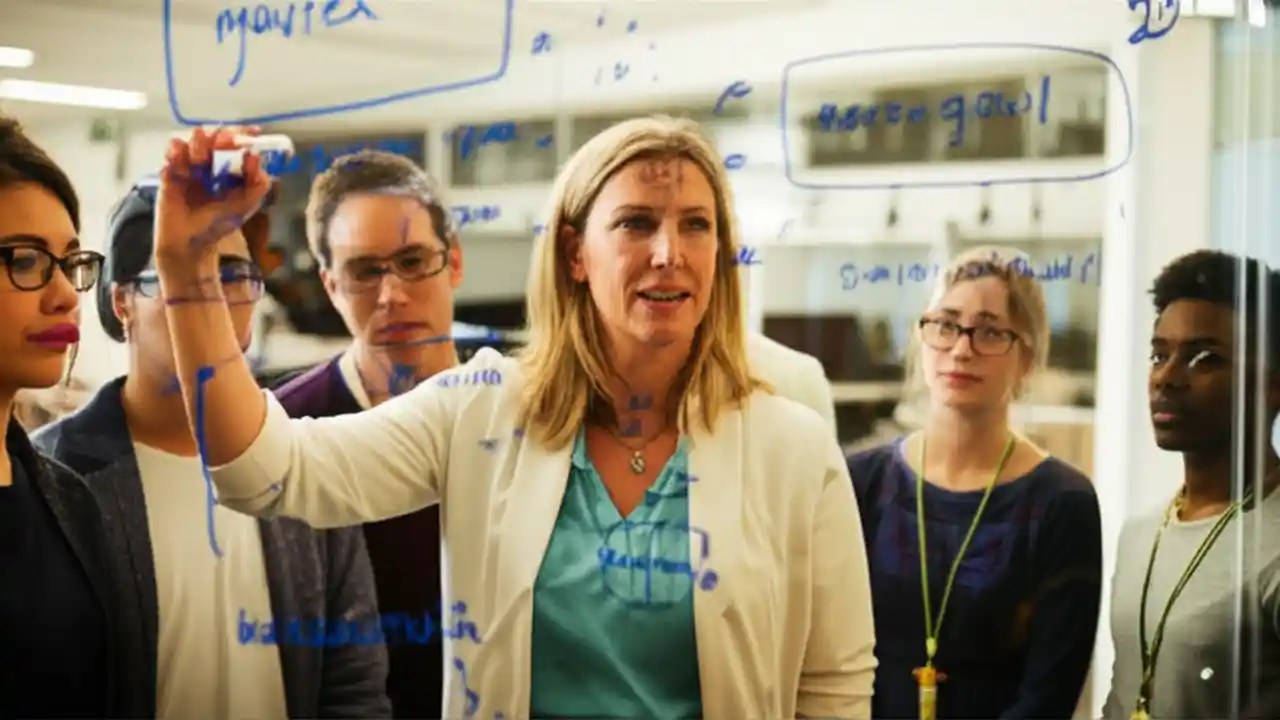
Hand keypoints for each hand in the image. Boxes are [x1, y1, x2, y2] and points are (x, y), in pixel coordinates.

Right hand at [155, 126, 271, 267]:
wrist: (189, 244)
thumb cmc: (218, 224)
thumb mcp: (244, 206)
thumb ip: (257, 185)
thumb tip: (256, 157)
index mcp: (230, 169)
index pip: (236, 144)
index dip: (243, 135)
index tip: (250, 132)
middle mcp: (210, 163)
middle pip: (214, 136)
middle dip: (220, 135)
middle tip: (222, 142)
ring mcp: (189, 166)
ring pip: (193, 140)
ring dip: (199, 145)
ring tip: (199, 162)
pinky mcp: (170, 172)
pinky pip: (171, 153)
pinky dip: (175, 151)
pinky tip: (178, 161)